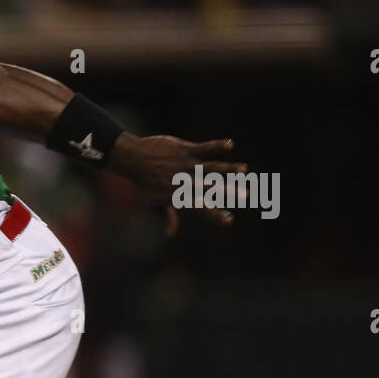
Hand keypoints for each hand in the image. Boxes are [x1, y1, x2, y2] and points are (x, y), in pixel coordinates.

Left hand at [108, 132, 247, 234]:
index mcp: (178, 195)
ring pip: (210, 167)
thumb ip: (167, 215)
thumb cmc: (144, 182)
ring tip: (244, 170)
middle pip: (209, 187)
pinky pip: (203, 148)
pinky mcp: (185, 150)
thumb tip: (170, 233)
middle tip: (246, 196)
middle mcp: (184, 180)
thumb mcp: (154, 202)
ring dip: (227, 168)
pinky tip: (230, 144)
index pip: (199, 207)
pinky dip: (216, 146)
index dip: (213, 214)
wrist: (132, 158)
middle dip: (228, 191)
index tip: (228, 220)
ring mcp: (185, 165)